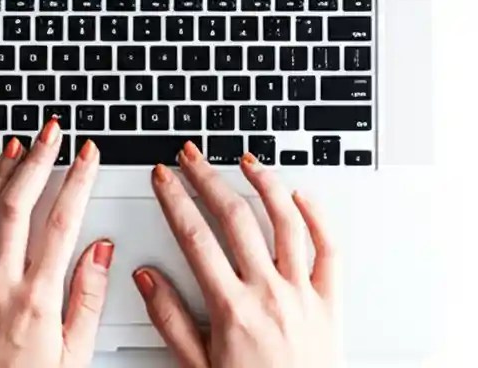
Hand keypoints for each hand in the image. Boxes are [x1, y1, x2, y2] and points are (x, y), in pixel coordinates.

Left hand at [0, 119, 110, 367]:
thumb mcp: (74, 357)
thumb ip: (87, 299)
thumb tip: (100, 250)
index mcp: (37, 300)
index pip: (62, 222)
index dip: (76, 181)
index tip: (86, 156)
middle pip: (18, 205)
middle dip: (38, 160)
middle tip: (52, 131)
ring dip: (0, 174)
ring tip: (16, 145)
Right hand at [134, 142, 337, 367]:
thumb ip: (170, 320)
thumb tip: (147, 277)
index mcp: (231, 309)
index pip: (195, 237)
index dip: (174, 199)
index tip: (162, 177)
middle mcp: (268, 293)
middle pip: (234, 218)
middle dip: (207, 178)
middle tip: (190, 156)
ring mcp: (302, 293)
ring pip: (285, 221)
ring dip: (263, 182)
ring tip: (245, 159)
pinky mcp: (330, 301)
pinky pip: (328, 249)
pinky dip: (315, 217)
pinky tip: (300, 195)